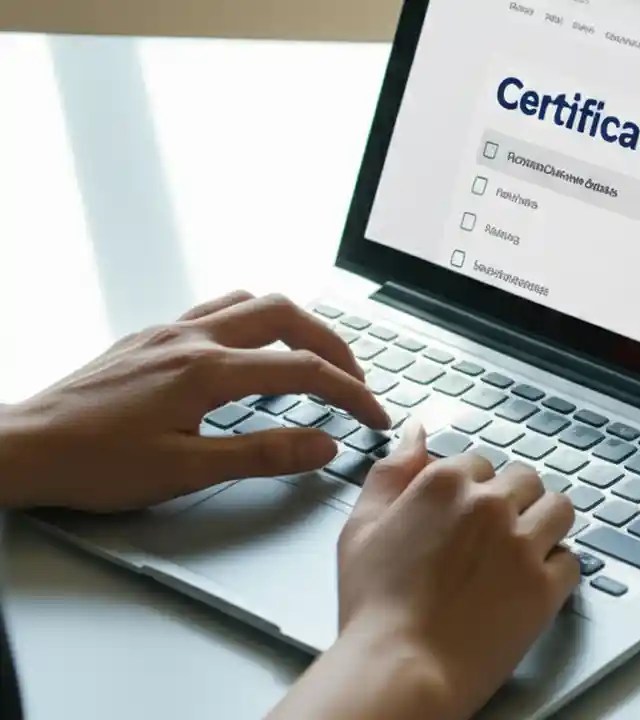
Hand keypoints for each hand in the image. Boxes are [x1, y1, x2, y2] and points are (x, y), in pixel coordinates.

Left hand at [0, 291, 388, 511]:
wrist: (23, 448)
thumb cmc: (93, 464)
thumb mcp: (186, 472)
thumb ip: (263, 455)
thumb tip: (323, 444)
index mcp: (207, 371)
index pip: (304, 370)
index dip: (351, 393)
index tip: (373, 416)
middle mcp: (192, 338)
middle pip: (288, 316)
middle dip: (334, 345)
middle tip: (355, 380)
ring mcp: (168, 331)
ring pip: (251, 302)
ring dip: (295, 324)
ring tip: (314, 359)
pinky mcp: (149, 338)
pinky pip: (216, 310)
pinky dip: (253, 323)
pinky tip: (251, 354)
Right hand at [320, 425, 579, 719]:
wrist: (399, 668)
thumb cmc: (374, 608)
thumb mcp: (362, 527)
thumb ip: (392, 472)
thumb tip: (416, 432)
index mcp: (444, 484)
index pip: (479, 464)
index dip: (471, 491)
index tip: (463, 516)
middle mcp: (489, 506)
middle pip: (524, 480)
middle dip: (512, 502)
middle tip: (492, 536)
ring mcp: (522, 545)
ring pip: (559, 508)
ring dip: (545, 523)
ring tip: (522, 549)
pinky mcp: (545, 586)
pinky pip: (571, 561)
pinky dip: (557, 571)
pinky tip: (532, 584)